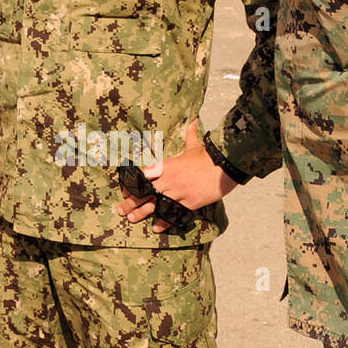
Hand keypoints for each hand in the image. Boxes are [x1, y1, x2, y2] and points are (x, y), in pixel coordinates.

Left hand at [115, 119, 238, 232]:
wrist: (226, 167)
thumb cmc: (209, 155)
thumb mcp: (195, 145)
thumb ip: (190, 135)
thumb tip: (194, 120)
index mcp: (166, 166)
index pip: (143, 176)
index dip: (133, 184)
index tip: (124, 190)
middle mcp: (169, 180)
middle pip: (145, 193)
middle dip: (131, 202)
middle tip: (121, 210)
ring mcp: (179, 192)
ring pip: (156, 205)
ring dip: (142, 212)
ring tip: (131, 219)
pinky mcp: (190, 203)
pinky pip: (174, 213)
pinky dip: (164, 221)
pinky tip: (156, 227)